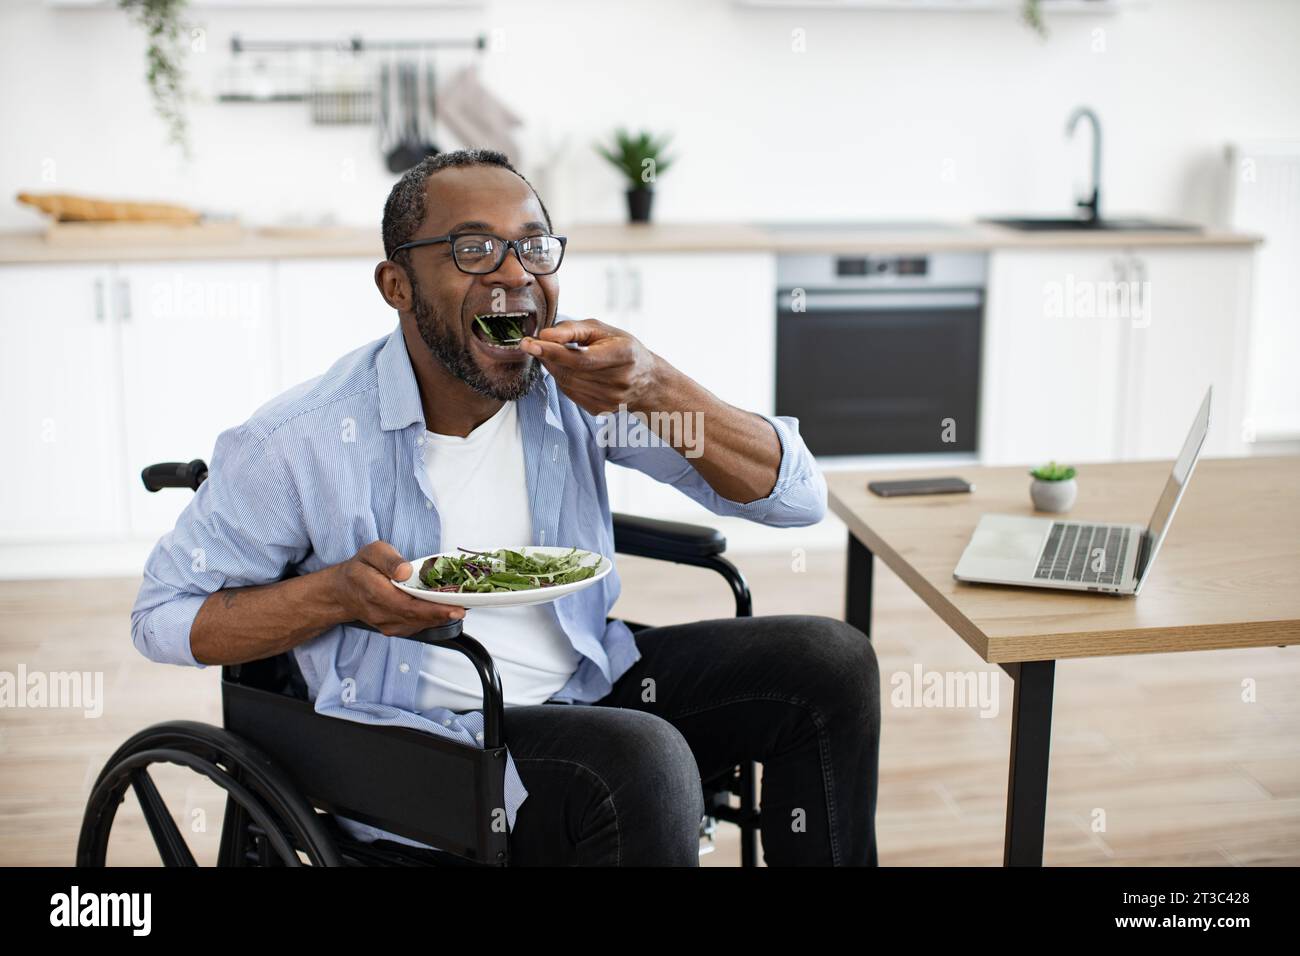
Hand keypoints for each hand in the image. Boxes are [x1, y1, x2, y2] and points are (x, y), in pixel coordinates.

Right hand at [334, 541, 464, 636]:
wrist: (342, 592)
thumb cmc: (359, 570)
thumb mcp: (371, 552)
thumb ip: (388, 559)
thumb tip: (405, 571)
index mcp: (375, 591)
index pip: (407, 605)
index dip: (433, 608)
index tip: (454, 607)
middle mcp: (381, 612)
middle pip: (416, 617)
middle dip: (443, 614)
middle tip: (464, 607)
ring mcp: (386, 624)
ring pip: (418, 624)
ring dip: (439, 618)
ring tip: (458, 606)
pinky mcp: (392, 628)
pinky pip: (415, 626)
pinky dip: (431, 619)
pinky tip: (442, 611)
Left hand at [520, 318, 661, 415]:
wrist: (647, 381)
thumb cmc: (622, 348)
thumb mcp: (603, 330)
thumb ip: (573, 329)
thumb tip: (544, 335)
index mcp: (623, 355)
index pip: (580, 358)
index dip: (553, 352)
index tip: (529, 343)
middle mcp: (619, 381)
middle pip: (570, 372)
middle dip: (546, 357)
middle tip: (532, 344)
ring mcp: (610, 400)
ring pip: (567, 384)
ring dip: (553, 368)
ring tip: (553, 354)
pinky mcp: (601, 410)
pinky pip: (570, 394)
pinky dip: (563, 380)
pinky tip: (568, 370)